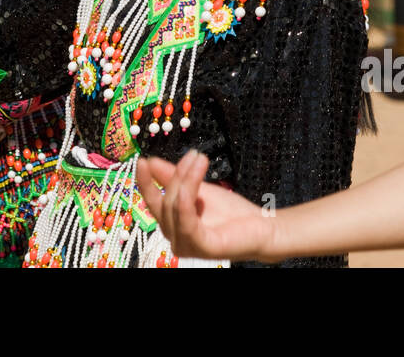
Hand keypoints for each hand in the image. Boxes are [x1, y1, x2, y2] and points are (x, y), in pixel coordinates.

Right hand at [135, 151, 276, 262]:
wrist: (261, 225)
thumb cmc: (230, 211)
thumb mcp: (198, 188)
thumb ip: (174, 177)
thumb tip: (151, 161)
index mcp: (173, 224)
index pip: (151, 201)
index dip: (145, 181)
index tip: (142, 160)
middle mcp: (175, 237)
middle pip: (164, 202)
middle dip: (177, 175)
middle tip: (194, 155)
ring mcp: (186, 245)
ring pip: (174, 207)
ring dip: (185, 180)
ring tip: (200, 160)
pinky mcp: (200, 247)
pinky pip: (186, 220)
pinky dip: (186, 200)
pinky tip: (192, 182)